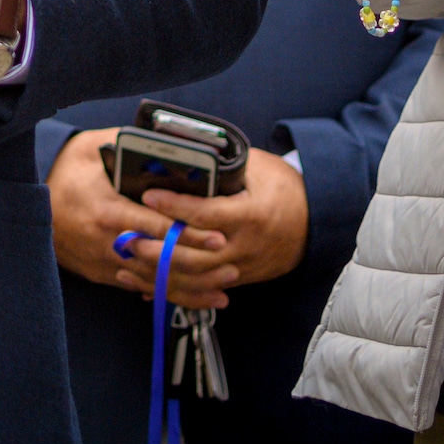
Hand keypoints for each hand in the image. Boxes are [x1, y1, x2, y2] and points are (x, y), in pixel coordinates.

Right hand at [45, 129, 232, 306]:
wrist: (28, 204)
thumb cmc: (64, 172)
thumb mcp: (89, 148)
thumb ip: (125, 143)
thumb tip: (160, 137)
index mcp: (108, 210)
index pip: (157, 227)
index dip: (189, 234)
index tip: (218, 236)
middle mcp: (108, 242)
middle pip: (161, 262)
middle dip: (199, 266)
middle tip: (232, 265)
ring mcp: (105, 263)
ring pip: (154, 283)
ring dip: (190, 288)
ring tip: (224, 290)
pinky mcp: (103, 275)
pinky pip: (141, 289)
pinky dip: (169, 295)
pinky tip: (195, 299)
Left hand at [141, 148, 308, 291]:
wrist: (317, 220)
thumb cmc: (283, 187)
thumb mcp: (256, 168)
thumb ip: (222, 167)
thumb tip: (181, 155)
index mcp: (251, 215)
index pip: (206, 214)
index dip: (174, 206)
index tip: (148, 196)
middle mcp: (245, 246)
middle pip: (195, 255)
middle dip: (157, 248)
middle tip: (126, 236)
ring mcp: (242, 267)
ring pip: (195, 278)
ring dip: (158, 273)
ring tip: (126, 262)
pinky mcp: (239, 279)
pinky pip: (202, 289)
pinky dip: (173, 288)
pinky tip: (145, 285)